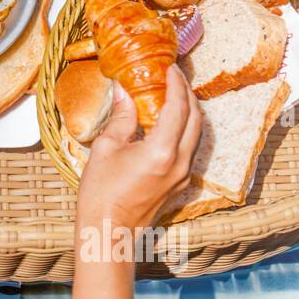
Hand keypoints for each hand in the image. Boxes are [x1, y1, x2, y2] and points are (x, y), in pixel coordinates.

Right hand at [77, 65, 201, 232]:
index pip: (177, 107)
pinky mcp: (180, 182)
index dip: (175, 83)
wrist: (109, 231)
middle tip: (173, 76)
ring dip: (189, 110)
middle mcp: (180, 162)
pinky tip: (169, 120)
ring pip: (197, 133)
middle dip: (187, 93)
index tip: (168, 66)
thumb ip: (121, 117)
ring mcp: (183, 174)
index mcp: (161, 151)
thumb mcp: (106, 148)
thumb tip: (125, 90)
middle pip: (196, 118)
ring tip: (173, 93)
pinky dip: (184, 128)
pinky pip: (190, 148)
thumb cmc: (101, 193)